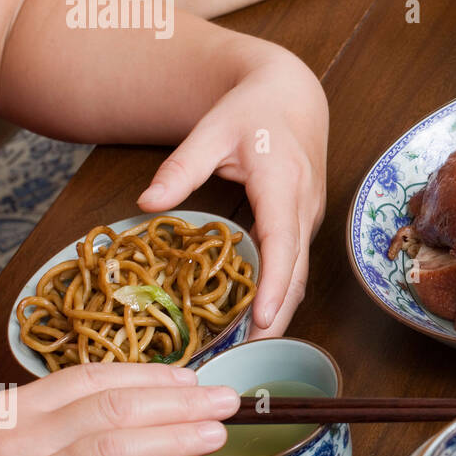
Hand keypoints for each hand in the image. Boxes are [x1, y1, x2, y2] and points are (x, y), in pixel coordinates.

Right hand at [0, 364, 238, 455]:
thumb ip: (54, 415)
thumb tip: (134, 397)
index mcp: (9, 409)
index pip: (91, 378)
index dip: (149, 375)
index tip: (191, 378)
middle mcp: (15, 441)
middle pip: (112, 407)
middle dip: (178, 402)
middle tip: (224, 400)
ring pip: (112, 449)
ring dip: (173, 439)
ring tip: (215, 434)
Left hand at [137, 49, 327, 336]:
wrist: (295, 96)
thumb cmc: (253, 109)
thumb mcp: (211, 129)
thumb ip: (181, 167)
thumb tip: (146, 202)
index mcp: (283, 184)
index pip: (283, 243)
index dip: (275, 285)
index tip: (264, 320)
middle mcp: (304, 207)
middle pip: (297, 273)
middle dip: (278, 317)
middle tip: (248, 359)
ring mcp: (308, 218)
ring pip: (299, 275)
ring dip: (280, 312)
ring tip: (248, 351)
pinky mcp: (303, 224)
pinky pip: (294, 266)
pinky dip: (279, 295)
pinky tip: (256, 319)